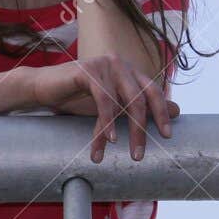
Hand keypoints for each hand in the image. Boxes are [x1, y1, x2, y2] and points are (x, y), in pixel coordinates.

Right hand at [30, 56, 173, 162]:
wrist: (42, 88)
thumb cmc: (75, 97)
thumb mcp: (111, 106)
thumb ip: (136, 107)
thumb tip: (176, 111)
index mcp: (128, 71)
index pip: (153, 91)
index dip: (161, 113)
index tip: (166, 136)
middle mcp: (120, 64)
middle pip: (141, 98)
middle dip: (142, 129)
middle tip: (139, 154)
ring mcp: (104, 64)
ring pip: (123, 102)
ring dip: (126, 131)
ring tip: (126, 152)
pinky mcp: (88, 70)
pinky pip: (104, 100)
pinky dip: (108, 122)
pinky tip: (109, 139)